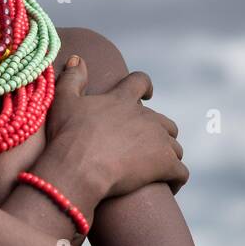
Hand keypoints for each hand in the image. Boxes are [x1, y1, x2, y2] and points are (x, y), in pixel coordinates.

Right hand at [40, 55, 187, 201]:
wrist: (78, 168)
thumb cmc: (68, 135)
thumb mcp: (64, 101)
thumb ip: (72, 78)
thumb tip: (77, 58)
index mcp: (123, 100)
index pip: (141, 82)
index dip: (146, 87)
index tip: (149, 93)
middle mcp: (146, 117)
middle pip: (166, 123)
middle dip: (160, 134)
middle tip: (146, 148)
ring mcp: (158, 141)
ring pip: (175, 148)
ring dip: (168, 157)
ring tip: (155, 171)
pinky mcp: (165, 164)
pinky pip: (181, 172)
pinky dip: (177, 180)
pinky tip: (169, 187)